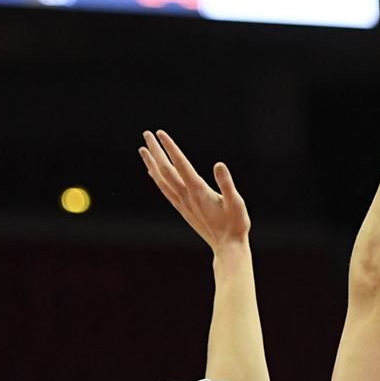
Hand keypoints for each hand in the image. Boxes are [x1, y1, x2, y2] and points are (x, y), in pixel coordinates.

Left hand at [139, 130, 250, 251]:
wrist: (227, 247)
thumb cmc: (236, 225)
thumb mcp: (237, 203)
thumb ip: (226, 184)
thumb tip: (218, 165)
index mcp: (198, 191)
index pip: (181, 165)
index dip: (170, 148)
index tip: (161, 133)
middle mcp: (186, 196)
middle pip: (166, 170)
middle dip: (156, 151)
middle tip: (147, 134)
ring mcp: (182, 203)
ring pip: (161, 180)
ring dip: (151, 163)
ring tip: (143, 150)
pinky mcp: (183, 209)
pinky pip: (165, 190)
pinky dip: (156, 179)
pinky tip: (153, 172)